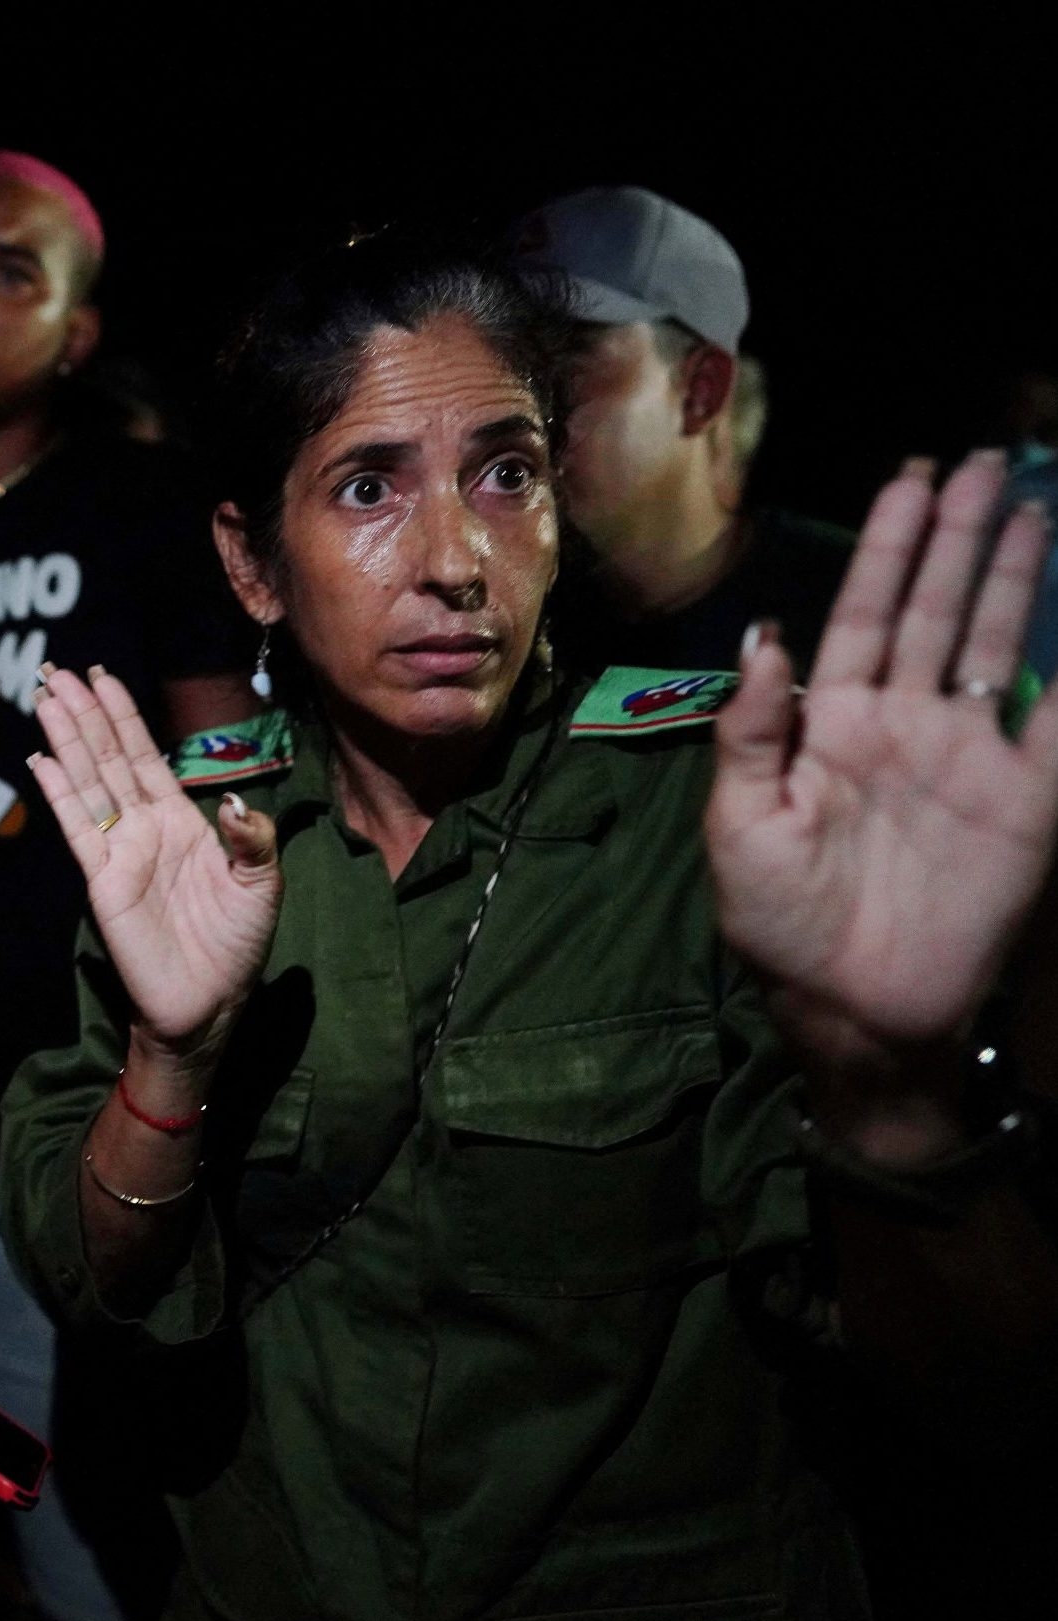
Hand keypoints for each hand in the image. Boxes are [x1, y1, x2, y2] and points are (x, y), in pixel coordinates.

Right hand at [27, 665, 281, 1058]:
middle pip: (106, 758)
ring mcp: (119, 852)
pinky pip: (79, 828)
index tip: (102, 677)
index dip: (123, 716)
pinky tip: (41, 761)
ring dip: (66, 739)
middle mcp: (143, 827)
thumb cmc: (237, 944)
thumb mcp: (262, 885)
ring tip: (45, 697)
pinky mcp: (103, 881)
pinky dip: (59, 794)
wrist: (209, 1003)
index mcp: (180, 820)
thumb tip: (231, 801)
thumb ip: (251, 839)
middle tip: (57, 670)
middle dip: (84, 714)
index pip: (144, 756)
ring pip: (88, 783)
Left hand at [708, 454, 1057, 1117]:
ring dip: (1013, 577)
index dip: (890, 549)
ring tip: (1032, 506)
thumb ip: (752, 730)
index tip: (913, 482)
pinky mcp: (1024, 800)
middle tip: (986, 464)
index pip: (867, 614)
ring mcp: (968, 756)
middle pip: (937, 610)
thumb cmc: (780, 922)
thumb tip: (763, 634)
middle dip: (959, 537)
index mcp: (833, 723)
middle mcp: (904, 723)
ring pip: (995, 644)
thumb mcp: (740, 825)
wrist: (854, 1008)